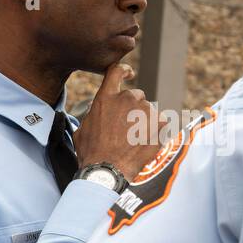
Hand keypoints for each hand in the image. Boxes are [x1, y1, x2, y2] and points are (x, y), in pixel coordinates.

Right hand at [71, 63, 164, 180]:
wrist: (107, 171)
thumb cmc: (91, 153)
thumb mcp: (82, 129)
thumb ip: (93, 114)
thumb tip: (96, 113)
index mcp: (106, 98)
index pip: (117, 71)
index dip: (124, 71)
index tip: (129, 74)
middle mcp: (127, 99)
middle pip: (135, 96)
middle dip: (132, 109)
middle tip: (125, 129)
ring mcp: (146, 110)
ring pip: (147, 112)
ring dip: (142, 122)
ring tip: (132, 142)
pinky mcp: (160, 123)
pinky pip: (160, 123)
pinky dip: (154, 132)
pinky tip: (143, 144)